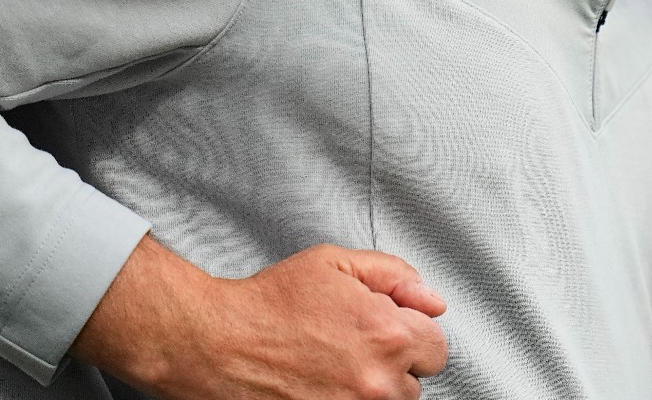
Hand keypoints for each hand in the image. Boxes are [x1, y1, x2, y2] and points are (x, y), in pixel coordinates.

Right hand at [73, 235, 448, 398]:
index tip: (386, 329)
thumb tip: (431, 301)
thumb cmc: (267, 305)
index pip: (436, 348)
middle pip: (414, 382)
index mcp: (388, 334)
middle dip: (392, 363)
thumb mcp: (335, 264)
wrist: (215, 343)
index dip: (410, 333)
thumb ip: (395, 276)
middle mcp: (377, 380)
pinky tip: (322, 385)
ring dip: (370, 388)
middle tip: (352, 345)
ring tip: (333, 366)